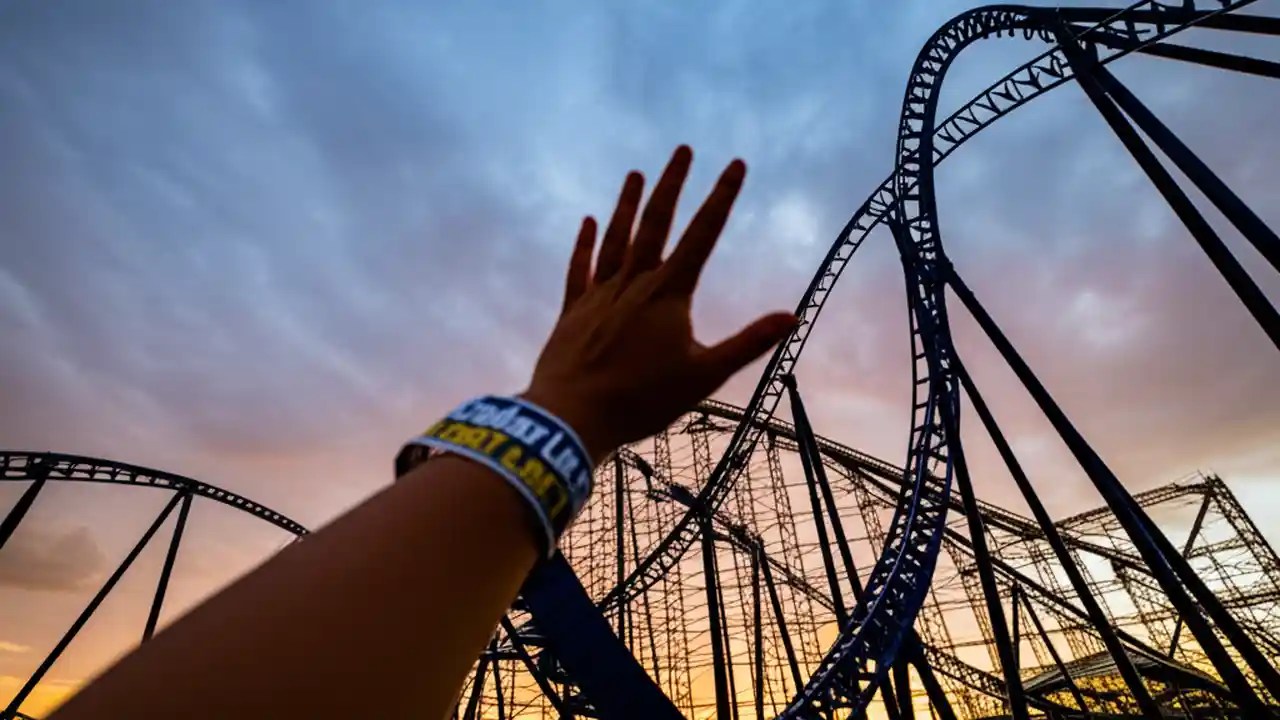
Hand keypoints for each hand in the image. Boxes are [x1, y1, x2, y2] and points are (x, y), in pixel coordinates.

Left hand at [523, 145, 795, 463]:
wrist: (572, 416)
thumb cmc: (641, 401)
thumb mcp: (704, 376)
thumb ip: (747, 343)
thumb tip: (792, 317)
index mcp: (668, 295)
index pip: (702, 235)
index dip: (720, 198)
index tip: (734, 164)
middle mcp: (633, 284)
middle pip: (655, 224)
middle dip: (672, 185)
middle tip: (682, 149)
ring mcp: (599, 295)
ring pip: (616, 239)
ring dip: (627, 205)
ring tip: (636, 174)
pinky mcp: (573, 311)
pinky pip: (579, 268)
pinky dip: (584, 243)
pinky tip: (587, 221)